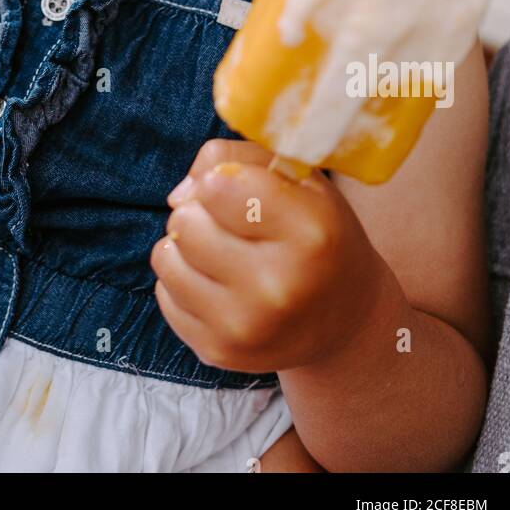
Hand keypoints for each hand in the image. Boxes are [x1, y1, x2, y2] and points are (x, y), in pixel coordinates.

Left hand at [150, 139, 385, 374]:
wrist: (345, 321)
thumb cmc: (318, 235)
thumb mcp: (300, 180)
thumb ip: (237, 157)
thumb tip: (179, 194)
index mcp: (309, 232)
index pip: (218, 184)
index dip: (221, 179)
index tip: (242, 190)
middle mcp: (277, 285)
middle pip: (185, 221)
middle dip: (200, 212)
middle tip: (232, 225)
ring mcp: (245, 326)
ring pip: (166, 256)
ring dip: (185, 246)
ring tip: (222, 251)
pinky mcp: (218, 351)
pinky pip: (165, 293)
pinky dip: (184, 280)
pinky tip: (219, 284)